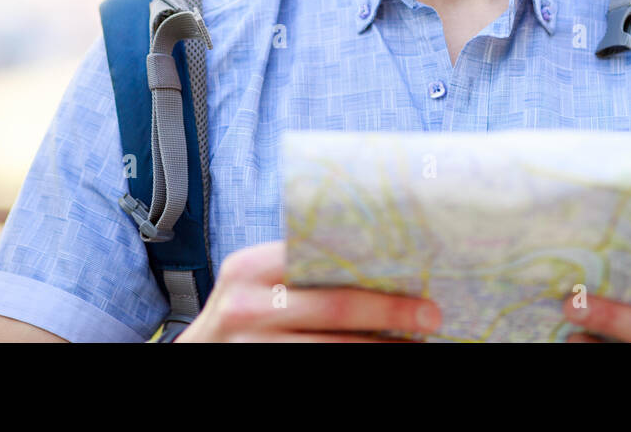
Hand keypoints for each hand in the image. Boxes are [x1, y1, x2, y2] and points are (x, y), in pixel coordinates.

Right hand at [174, 240, 441, 341]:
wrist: (200, 356)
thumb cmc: (244, 311)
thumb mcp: (257, 281)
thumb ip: (298, 267)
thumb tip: (379, 259)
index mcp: (250, 269)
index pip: (319, 259)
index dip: (370, 268)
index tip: (417, 270)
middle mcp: (246, 308)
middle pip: (335, 309)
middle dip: (390, 312)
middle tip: (430, 315)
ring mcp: (253, 348)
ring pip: (334, 349)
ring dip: (381, 347)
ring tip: (414, 342)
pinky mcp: (266, 372)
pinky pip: (320, 367)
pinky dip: (358, 362)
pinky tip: (382, 355)